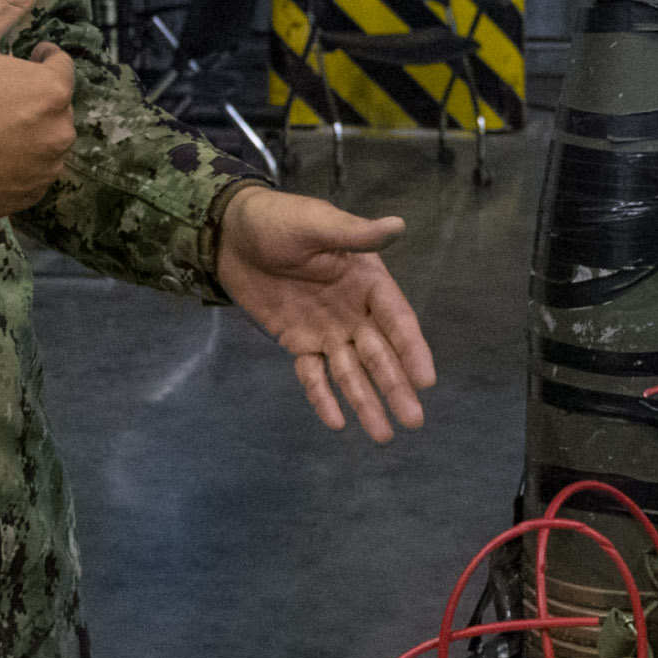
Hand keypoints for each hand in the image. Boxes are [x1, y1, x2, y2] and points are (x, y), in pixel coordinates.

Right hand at [0, 0, 74, 235]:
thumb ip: (11, 1)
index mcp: (53, 89)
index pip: (57, 63)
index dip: (31, 59)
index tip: (3, 65)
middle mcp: (62, 131)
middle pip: (53, 103)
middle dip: (29, 96)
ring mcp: (47, 169)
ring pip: (45, 139)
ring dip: (25, 130)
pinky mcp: (30, 198)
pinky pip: (32, 172)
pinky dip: (15, 163)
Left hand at [217, 189, 437, 440]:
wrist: (231, 235)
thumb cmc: (279, 222)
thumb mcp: (317, 223)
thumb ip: (355, 234)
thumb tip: (398, 225)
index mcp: (367, 281)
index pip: (397, 320)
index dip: (412, 350)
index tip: (426, 381)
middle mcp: (354, 310)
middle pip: (380, 354)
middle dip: (396, 387)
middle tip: (413, 421)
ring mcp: (326, 330)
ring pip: (351, 372)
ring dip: (367, 401)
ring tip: (382, 435)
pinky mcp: (298, 343)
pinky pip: (314, 375)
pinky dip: (323, 397)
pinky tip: (337, 422)